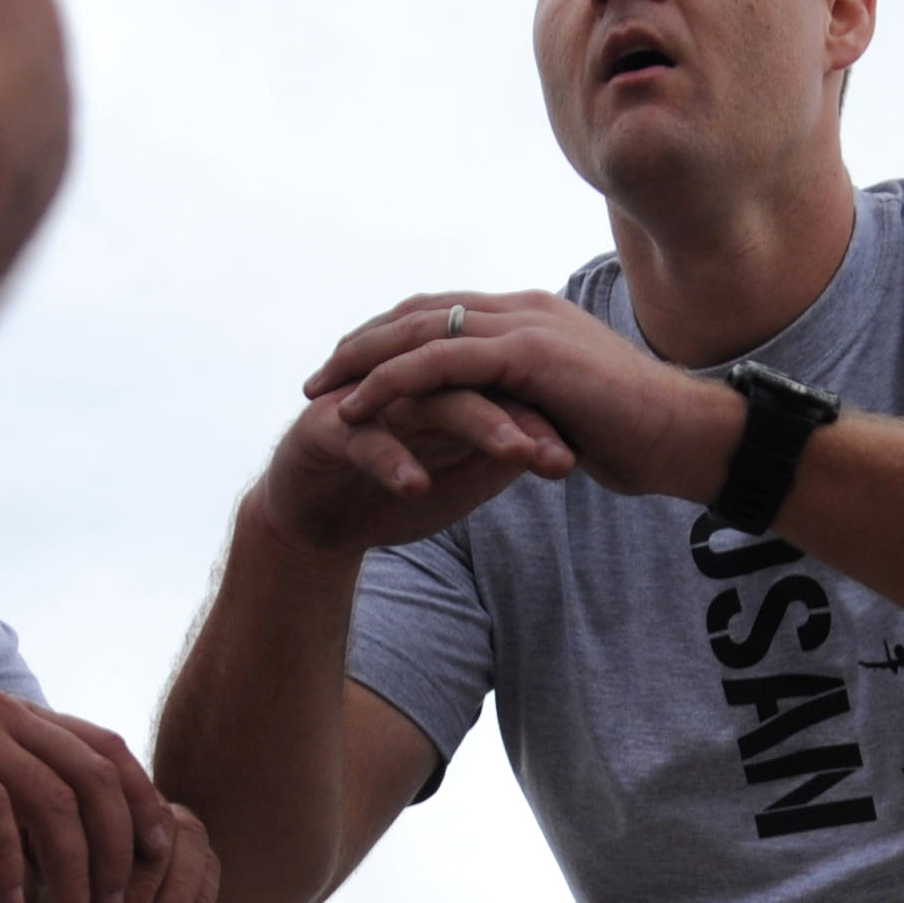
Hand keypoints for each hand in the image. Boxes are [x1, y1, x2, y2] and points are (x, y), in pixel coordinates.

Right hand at [253, 300, 582, 556]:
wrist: (314, 520)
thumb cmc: (392, 493)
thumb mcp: (461, 481)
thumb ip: (503, 457)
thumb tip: (567, 444)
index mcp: (446, 388)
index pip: (508, 390)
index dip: (549, 419)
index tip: (589, 453)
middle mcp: (411, 382)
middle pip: (478, 383)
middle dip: (525, 417)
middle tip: (563, 454)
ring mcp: (369, 398)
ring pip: (428, 400)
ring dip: (475, 425)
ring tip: (515, 455)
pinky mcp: (325, 425)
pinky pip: (364, 437)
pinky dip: (392, 460)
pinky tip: (417, 487)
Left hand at [307, 292, 746, 507]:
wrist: (689, 437)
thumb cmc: (641, 438)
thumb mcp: (570, 413)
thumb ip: (532, 405)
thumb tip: (509, 427)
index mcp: (532, 316)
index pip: (443, 314)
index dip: (391, 338)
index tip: (351, 371)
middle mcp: (522, 308)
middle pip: (418, 312)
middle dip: (361, 344)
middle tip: (318, 378)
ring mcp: (523, 325)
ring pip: (418, 330)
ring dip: (362, 361)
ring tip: (321, 394)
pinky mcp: (526, 354)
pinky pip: (438, 362)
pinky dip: (391, 382)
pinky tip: (358, 408)